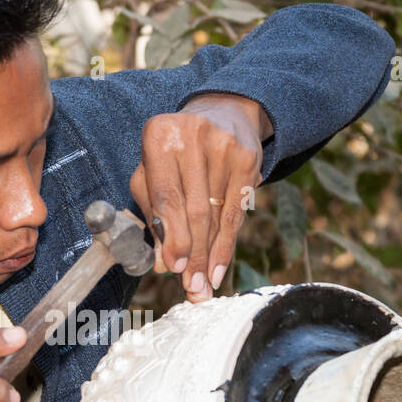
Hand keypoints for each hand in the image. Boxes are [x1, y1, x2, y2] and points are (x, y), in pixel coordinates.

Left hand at [128, 93, 271, 302]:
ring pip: (217, 215)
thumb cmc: (176, 152)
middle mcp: (192, 137)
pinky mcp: (248, 158)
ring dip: (209, 256)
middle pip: (195, 210)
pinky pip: (236, 213)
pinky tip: (219, 268)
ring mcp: (224, 146)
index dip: (171, 236)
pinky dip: (226, 245)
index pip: (166, 196)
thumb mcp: (153, 174)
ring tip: (203, 285)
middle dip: (192, 254)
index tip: (173, 268)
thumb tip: (162, 262)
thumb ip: (154, 215)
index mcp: (158, 136)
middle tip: (192, 287)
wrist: (222, 114)